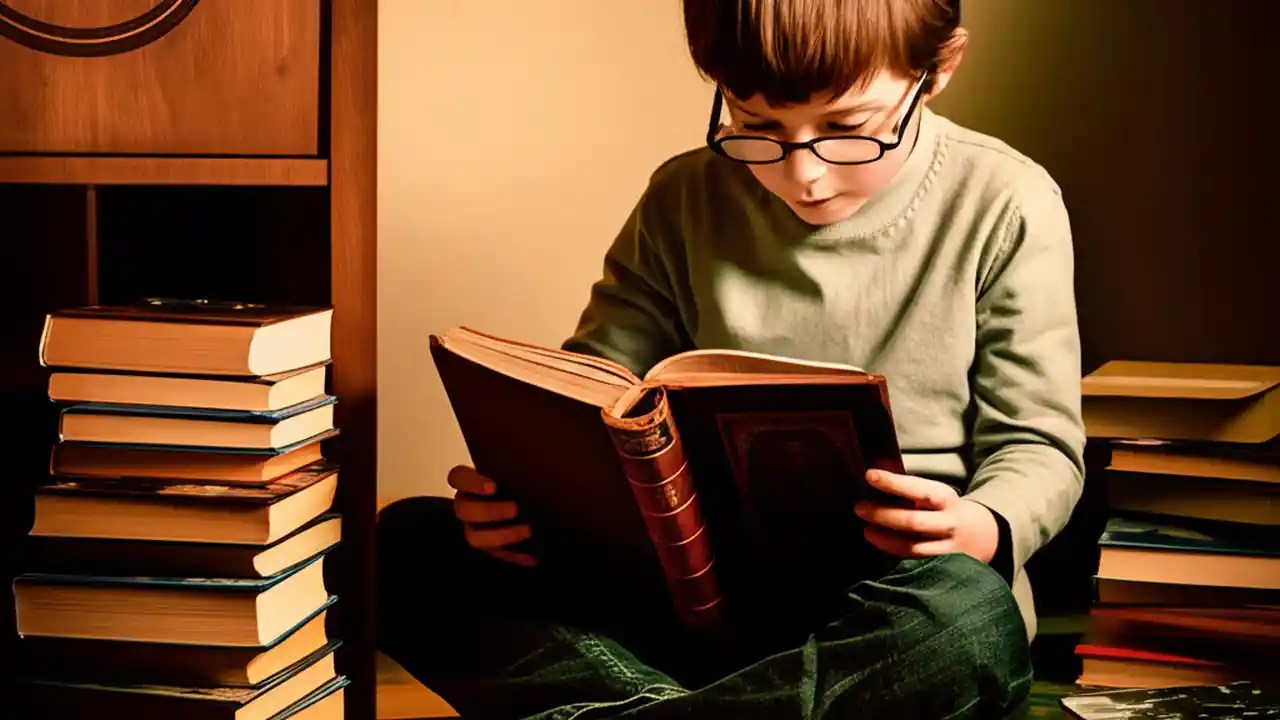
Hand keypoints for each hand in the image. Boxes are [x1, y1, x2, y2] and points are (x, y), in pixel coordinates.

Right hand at [447, 465, 536, 567]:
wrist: (532, 501)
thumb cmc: (521, 479)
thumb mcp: (517, 470)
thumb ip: (518, 466)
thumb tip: (538, 454)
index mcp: (470, 483)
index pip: (458, 477)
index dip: (472, 483)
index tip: (494, 487)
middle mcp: (467, 506)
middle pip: (465, 510)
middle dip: (490, 511)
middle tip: (516, 509)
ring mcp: (474, 528)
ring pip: (475, 537)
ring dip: (501, 536)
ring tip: (527, 530)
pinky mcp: (489, 547)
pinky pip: (497, 555)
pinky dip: (514, 555)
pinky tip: (532, 555)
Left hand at [854, 469, 998, 563]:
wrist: (982, 535)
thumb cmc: (945, 509)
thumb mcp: (935, 495)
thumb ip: (910, 492)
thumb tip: (873, 482)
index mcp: (945, 498)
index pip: (918, 489)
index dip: (893, 483)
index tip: (870, 475)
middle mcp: (949, 522)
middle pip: (912, 520)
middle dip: (883, 514)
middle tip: (859, 507)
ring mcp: (947, 547)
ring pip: (912, 545)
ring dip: (885, 537)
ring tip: (867, 529)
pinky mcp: (943, 565)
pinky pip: (914, 560)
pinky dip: (894, 551)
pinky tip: (880, 542)